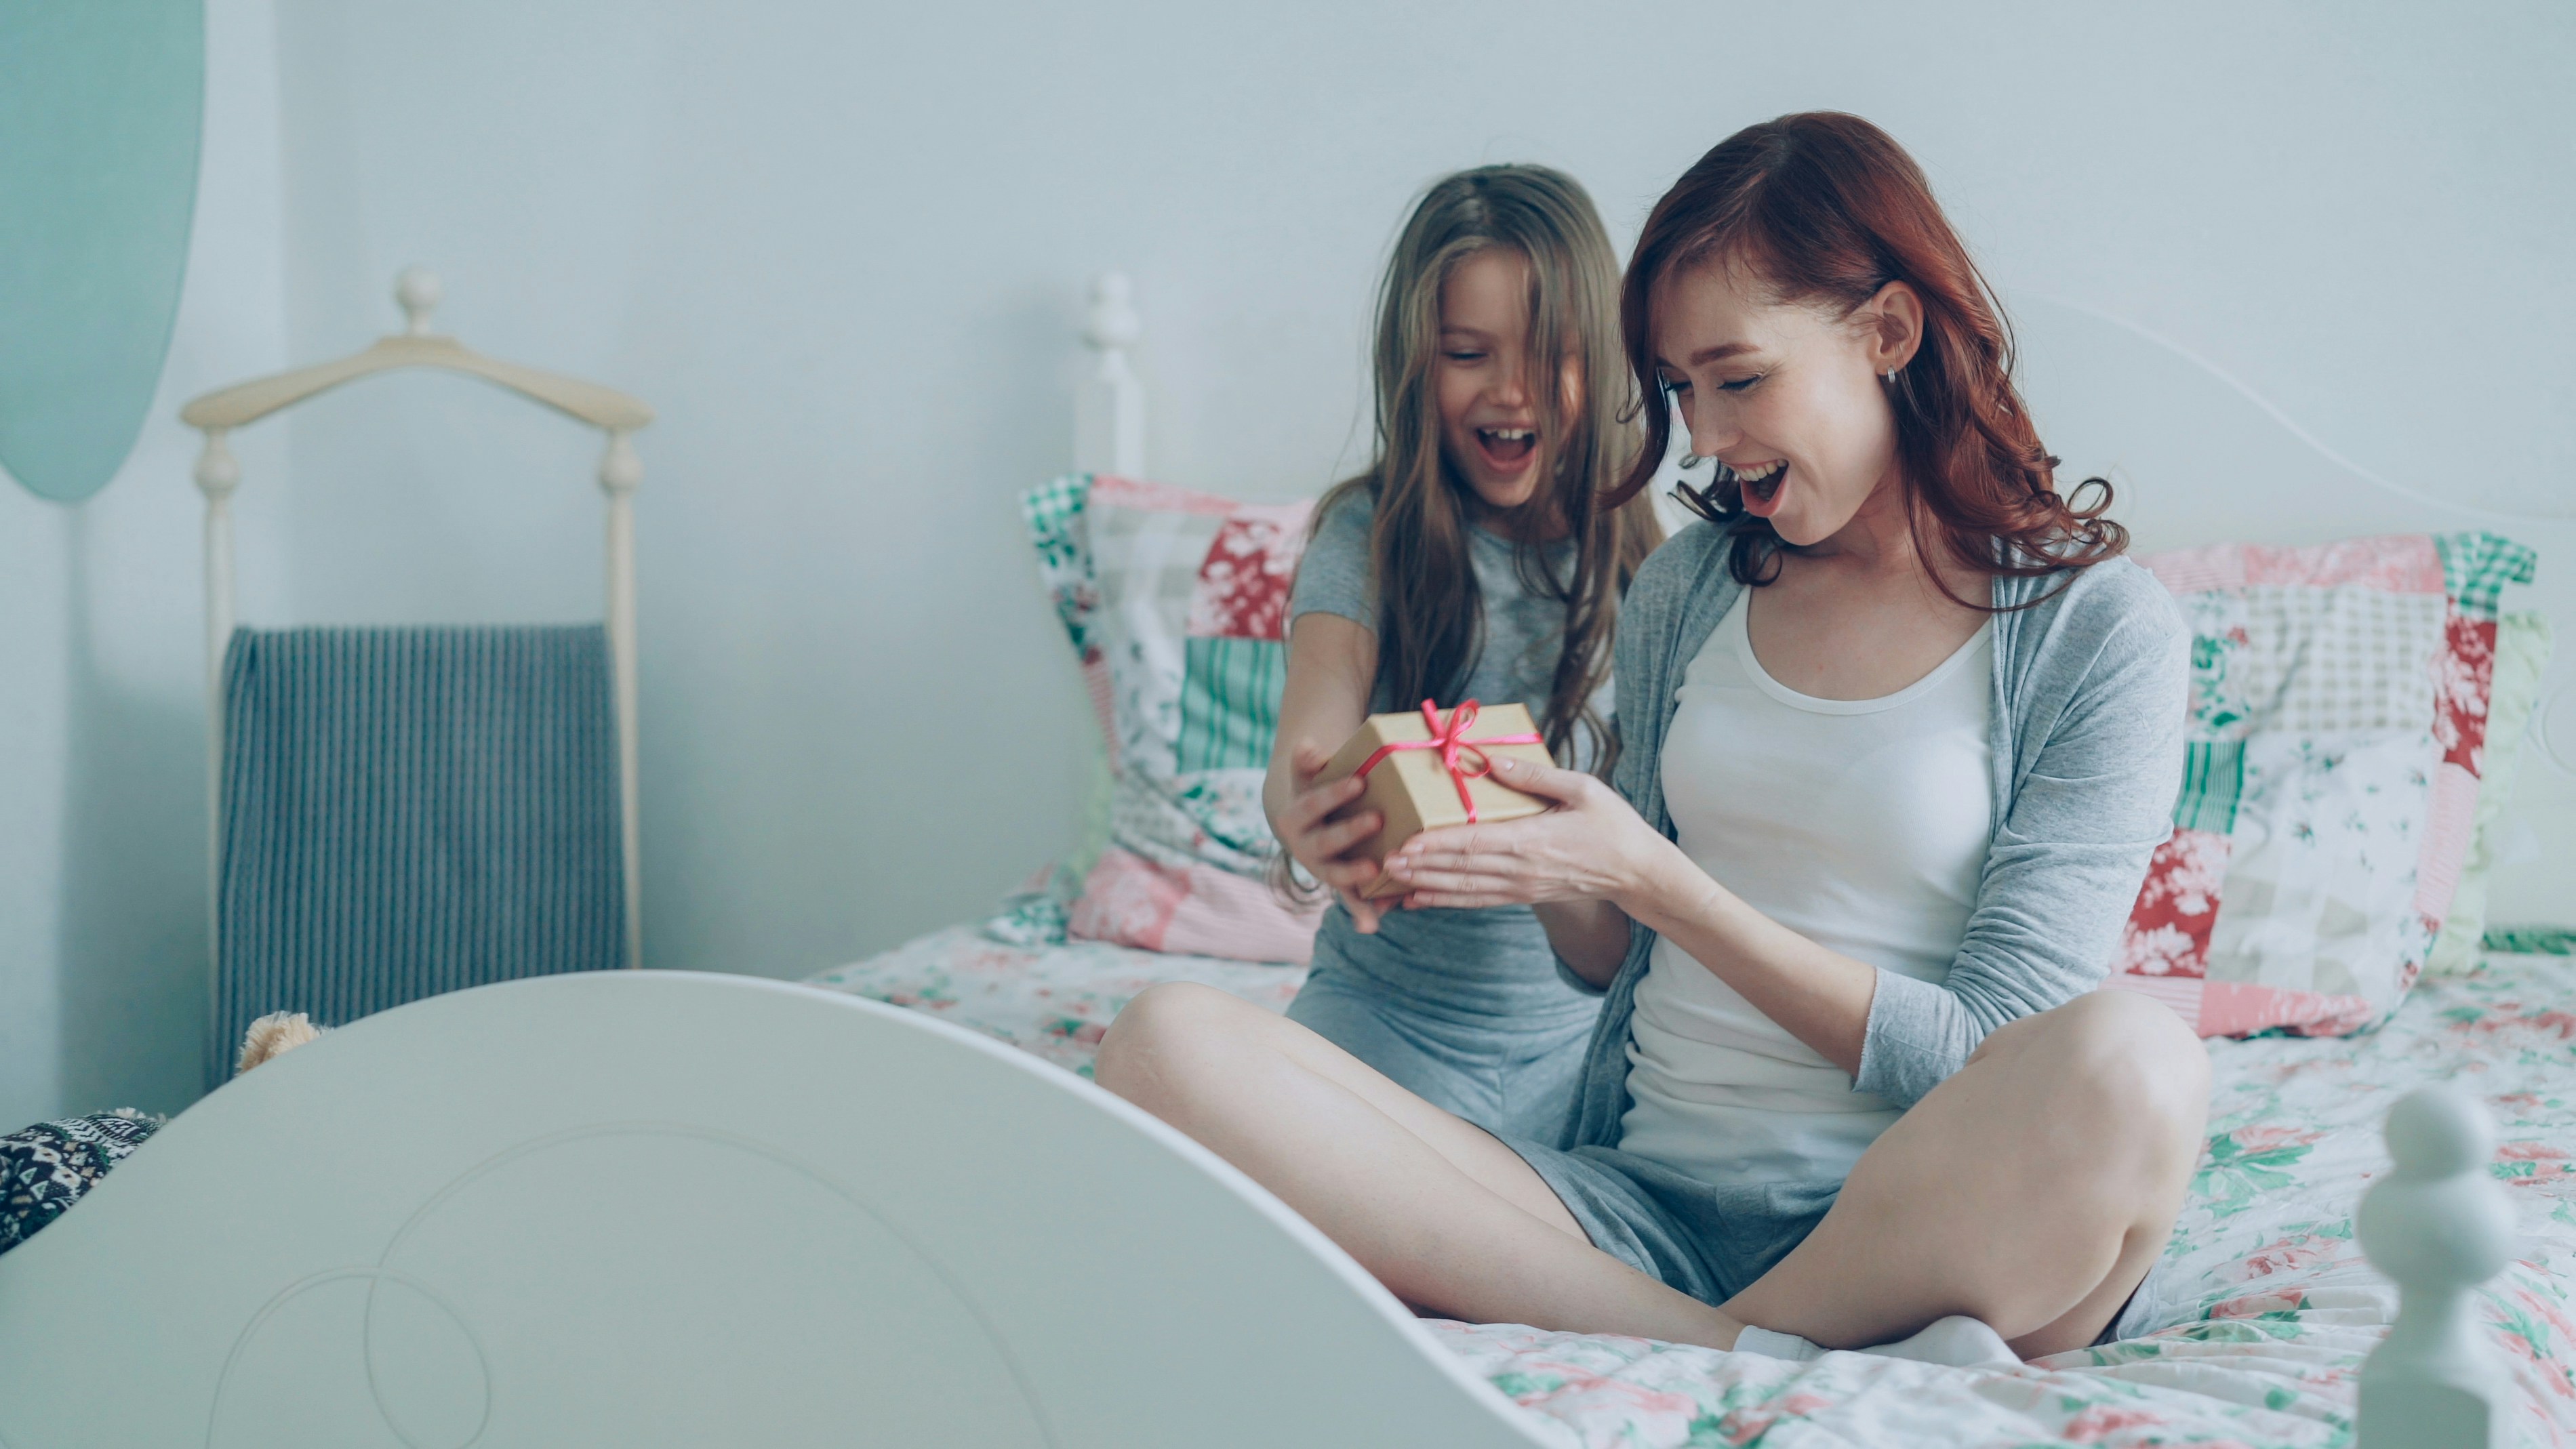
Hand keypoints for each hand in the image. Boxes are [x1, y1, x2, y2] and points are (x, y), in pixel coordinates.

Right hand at [1275, 743, 1403, 931]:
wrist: (1304, 826)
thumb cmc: (1315, 792)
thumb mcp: (1308, 776)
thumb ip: (1307, 762)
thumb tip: (1308, 745)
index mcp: (1295, 817)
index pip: (1313, 803)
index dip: (1333, 794)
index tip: (1359, 781)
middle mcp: (1305, 846)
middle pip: (1325, 841)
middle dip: (1350, 831)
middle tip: (1377, 819)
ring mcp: (1321, 868)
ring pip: (1335, 876)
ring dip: (1353, 876)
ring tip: (1373, 870)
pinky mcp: (1339, 886)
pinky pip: (1350, 901)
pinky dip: (1361, 913)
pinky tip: (1372, 924)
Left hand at [1381, 755, 1665, 910]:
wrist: (1636, 873)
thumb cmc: (1612, 825)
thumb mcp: (1583, 790)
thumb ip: (1537, 777)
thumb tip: (1493, 761)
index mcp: (1532, 839)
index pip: (1475, 843)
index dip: (1438, 844)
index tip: (1407, 842)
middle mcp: (1520, 869)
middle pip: (1461, 869)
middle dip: (1419, 866)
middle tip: (1381, 862)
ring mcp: (1520, 886)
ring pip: (1464, 888)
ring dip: (1425, 884)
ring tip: (1391, 880)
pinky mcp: (1522, 896)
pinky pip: (1477, 900)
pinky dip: (1446, 900)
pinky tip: (1420, 898)